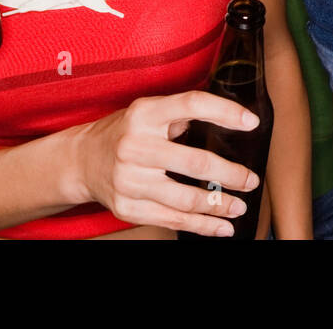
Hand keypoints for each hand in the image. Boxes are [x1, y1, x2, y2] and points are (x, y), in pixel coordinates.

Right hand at [76, 91, 261, 237]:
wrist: (80, 161)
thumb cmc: (124, 132)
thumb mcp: (147, 112)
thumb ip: (181, 115)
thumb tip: (227, 121)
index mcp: (145, 114)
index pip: (192, 105)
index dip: (225, 112)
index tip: (251, 122)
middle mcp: (135, 146)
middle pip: (195, 162)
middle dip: (231, 174)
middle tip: (252, 180)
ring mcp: (129, 180)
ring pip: (186, 199)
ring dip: (219, 205)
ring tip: (239, 206)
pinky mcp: (127, 207)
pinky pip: (172, 220)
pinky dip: (201, 226)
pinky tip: (220, 227)